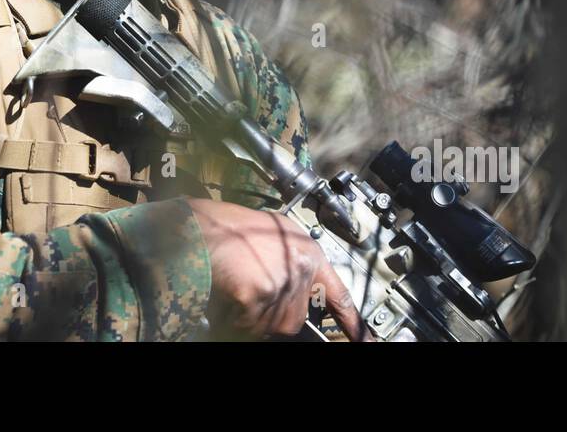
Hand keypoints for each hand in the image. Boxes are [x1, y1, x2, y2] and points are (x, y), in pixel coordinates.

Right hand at [185, 199, 367, 340]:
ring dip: (249, 314)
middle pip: (294, 318)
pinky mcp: (261, 294)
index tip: (365, 340)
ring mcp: (283, 283)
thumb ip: (293, 265)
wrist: (201, 226)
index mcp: (308, 253)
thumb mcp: (275, 238)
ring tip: (234, 282)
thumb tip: (295, 292)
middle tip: (248, 285)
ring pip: (268, 324)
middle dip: (270, 311)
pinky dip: (233, 315)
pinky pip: (248, 323)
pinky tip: (227, 289)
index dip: (353, 324)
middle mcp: (301, 269)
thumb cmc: (229, 229)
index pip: (338, 296)